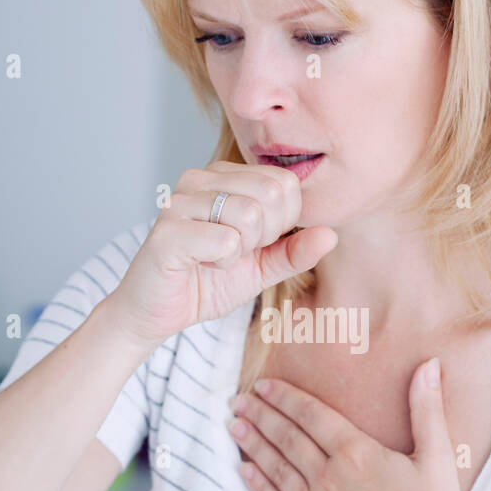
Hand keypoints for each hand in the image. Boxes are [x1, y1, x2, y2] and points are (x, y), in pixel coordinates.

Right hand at [106, 159, 337, 353]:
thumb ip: (295, 251)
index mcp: (224, 177)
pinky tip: (199, 264)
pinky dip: (222, 263)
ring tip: (214, 258)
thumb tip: (331, 234)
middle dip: (264, 237)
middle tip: (234, 251)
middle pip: (272, 194)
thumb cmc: (206, 282)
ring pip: (249, 215)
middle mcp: (200, 178)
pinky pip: (226, 241)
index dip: (282, 224)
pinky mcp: (168, 230)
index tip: (252, 243)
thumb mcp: (262, 268)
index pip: (285, 183)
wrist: (158, 313)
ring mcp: (180, 200)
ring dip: (240, 252)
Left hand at [228, 357, 462, 490]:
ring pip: (275, 468)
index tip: (264, 385)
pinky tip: (244, 472)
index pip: (311, 415)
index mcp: (356, 453)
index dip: (285, 397)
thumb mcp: (438, 458)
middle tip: (239, 400)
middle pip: (286, 438)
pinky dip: (257, 486)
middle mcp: (328, 477)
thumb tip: (429, 365)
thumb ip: (427, 409)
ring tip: (234, 426)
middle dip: (261, 415)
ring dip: (252, 445)